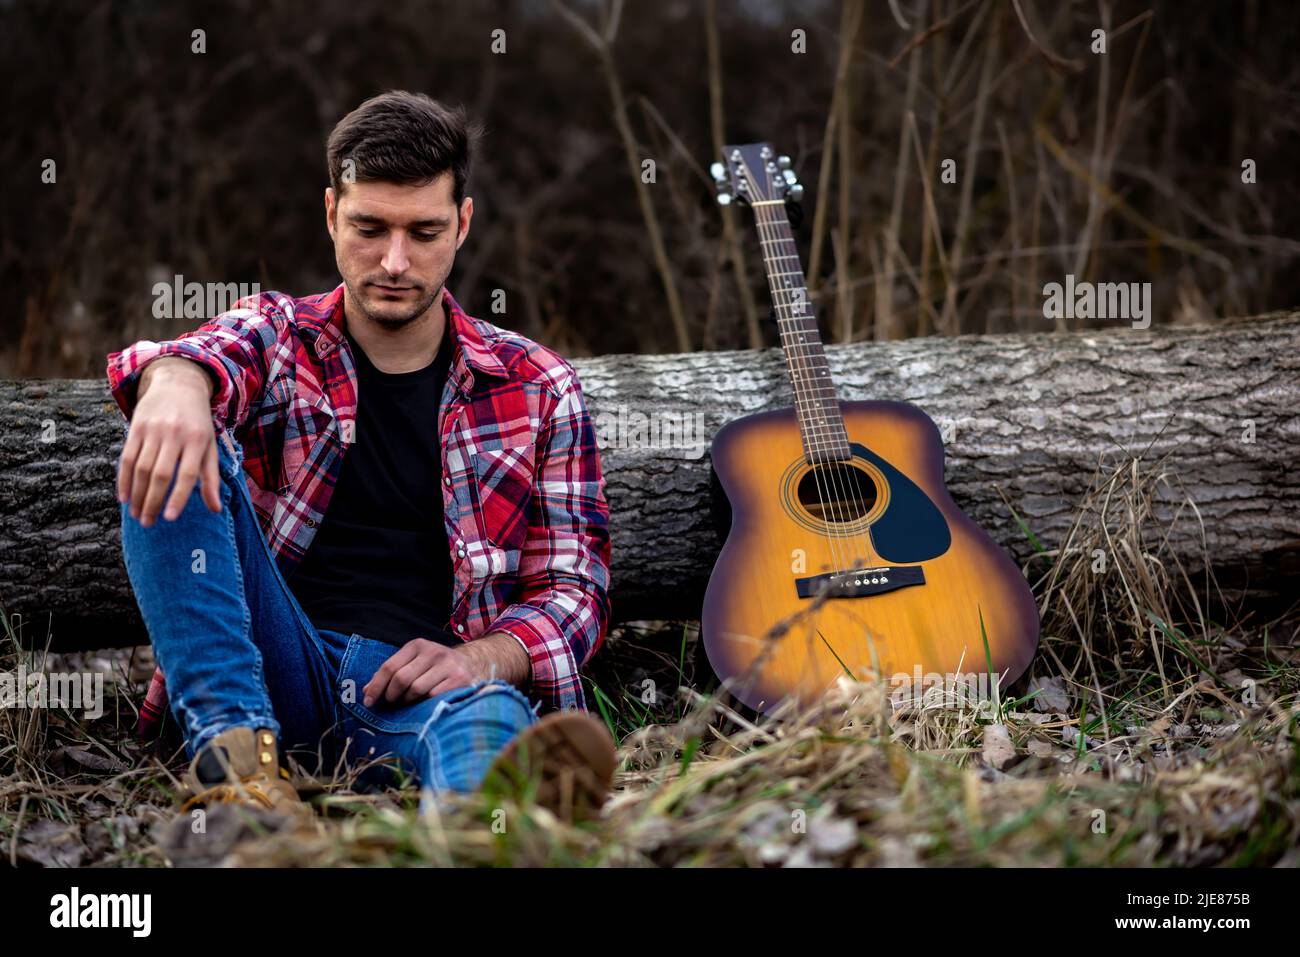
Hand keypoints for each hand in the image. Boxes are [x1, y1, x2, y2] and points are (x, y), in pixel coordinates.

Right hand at [117, 357, 219, 526]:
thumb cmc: (198, 424)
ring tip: (137, 515)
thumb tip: (216, 509)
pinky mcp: (136, 427)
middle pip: (161, 474)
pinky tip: (124, 497)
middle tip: (148, 523)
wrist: (178, 385)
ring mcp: (154, 429)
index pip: (187, 474)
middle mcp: (175, 434)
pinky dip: (123, 479)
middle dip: (152, 501)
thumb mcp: (210, 446)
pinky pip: (126, 457)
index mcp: (197, 440)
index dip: (178, 498)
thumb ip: (211, 478)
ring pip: (141, 468)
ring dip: (137, 494)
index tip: (170, 519)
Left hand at [362, 633, 529, 706]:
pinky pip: (433, 697)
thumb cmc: (438, 669)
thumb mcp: (416, 664)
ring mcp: (448, 665)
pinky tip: (428, 704)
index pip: (390, 667)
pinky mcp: (459, 680)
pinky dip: (426, 704)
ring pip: (416, 689)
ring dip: (410, 702)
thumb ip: (392, 675)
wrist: (476, 665)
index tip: (369, 702)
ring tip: (413, 703)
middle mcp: (433, 651)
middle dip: (392, 696)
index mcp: (418, 645)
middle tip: (392, 705)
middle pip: (401, 679)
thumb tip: (365, 692)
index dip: (376, 686)